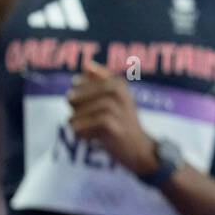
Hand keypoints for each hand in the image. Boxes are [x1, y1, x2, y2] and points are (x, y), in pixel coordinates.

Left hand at [66, 59, 156, 175]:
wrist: (140, 149)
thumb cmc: (123, 123)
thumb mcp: (117, 99)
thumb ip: (101, 80)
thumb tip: (87, 65)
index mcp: (117, 83)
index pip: (78, 83)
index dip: (77, 97)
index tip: (87, 107)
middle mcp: (117, 92)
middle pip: (74, 97)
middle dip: (73, 111)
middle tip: (84, 120)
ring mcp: (114, 108)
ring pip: (76, 113)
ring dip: (76, 124)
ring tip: (86, 131)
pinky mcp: (110, 126)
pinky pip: (81, 127)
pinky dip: (81, 134)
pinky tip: (90, 138)